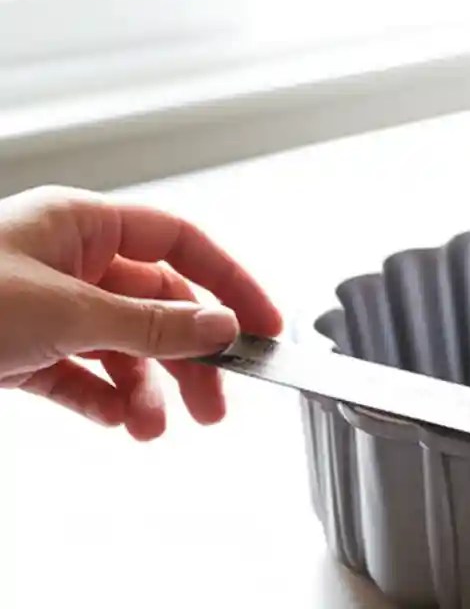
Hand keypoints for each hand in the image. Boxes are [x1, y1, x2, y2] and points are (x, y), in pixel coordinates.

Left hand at [0, 186, 282, 439]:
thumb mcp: (64, 310)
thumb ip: (149, 323)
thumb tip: (221, 326)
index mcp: (81, 225)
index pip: (180, 243)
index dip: (228, 282)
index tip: (262, 325)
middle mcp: (67, 261)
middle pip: (157, 306)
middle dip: (187, 357)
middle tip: (213, 402)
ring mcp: (43, 306)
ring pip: (120, 348)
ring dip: (144, 390)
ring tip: (149, 426)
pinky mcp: (17, 352)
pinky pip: (79, 376)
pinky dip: (101, 399)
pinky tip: (115, 417)